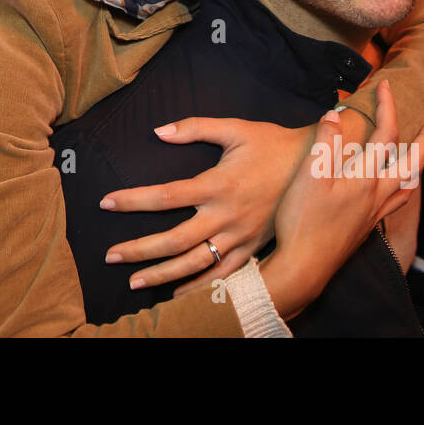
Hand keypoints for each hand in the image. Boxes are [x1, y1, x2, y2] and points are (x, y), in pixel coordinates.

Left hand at [98, 117, 315, 292]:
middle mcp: (227, 215)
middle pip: (174, 240)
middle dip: (139, 250)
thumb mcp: (235, 129)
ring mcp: (241, 236)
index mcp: (218, 184)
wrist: (317, 165)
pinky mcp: (254, 248)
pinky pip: (224, 275)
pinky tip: (177, 296)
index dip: (133, 200)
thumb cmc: (272, 143)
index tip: (106, 203)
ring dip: (162, 276)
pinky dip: (200, 288)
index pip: (165, 196)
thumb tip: (158, 131)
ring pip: (196, 263)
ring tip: (134, 284)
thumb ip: (195, 128)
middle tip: (110, 256)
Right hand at [261, 80, 423, 319]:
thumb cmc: (303, 221)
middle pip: (411, 162)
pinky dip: (405, 189)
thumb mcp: (309, 176)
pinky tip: (399, 191)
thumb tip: (334, 114)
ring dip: (420, 164)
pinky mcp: (367, 228)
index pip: (384, 135)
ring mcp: (374, 213)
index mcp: (364, 178)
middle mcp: (377, 195)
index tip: (386, 85)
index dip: (387, 108)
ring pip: (409, 184)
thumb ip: (324, 143)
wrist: (304, 266)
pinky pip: (397, 202)